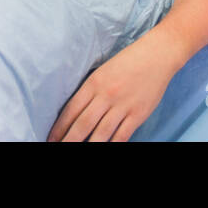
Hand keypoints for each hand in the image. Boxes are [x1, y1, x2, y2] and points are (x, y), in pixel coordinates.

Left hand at [47, 31, 181, 141]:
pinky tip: (104, 149)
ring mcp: (122, 105)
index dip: (59, 128)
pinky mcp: (138, 114)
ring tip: (79, 154)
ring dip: (88, 146)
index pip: (71, 110)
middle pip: (83, 124)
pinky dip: (112, 146)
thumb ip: (90, 91)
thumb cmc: (128, 61)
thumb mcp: (103, 71)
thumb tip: (76, 113)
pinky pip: (122, 136)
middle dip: (69, 140)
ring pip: (100, 134)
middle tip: (59, 149)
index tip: (50, 139)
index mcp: (94, 83)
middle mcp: (106, 95)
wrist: (157, 54)